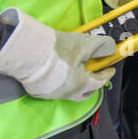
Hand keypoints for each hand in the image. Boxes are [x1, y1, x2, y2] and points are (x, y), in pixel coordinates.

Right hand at [0, 8, 115, 100]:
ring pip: (70, 92)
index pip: (100, 81)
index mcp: (81, 84)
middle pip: (85, 93)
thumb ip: (101, 46)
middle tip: (94, 74)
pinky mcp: (38, 92)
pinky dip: (61, 83)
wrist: (26, 52)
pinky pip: (54, 90)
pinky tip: (58, 73)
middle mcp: (68, 93)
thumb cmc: (57, 50)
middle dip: (93, 84)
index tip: (110, 67)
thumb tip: (111, 48)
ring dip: (76, 84)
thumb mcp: (84, 44)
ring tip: (75, 72)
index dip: (107, 73)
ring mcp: (52, 94)